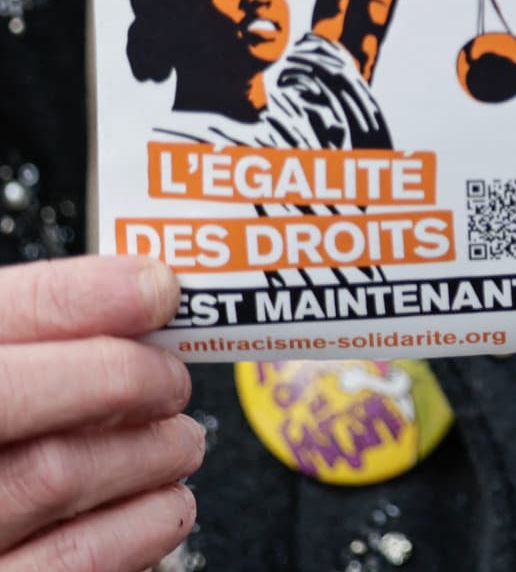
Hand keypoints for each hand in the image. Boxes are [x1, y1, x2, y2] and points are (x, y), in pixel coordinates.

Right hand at [0, 258, 201, 570]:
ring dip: (151, 450)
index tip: (156, 289)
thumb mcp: (3, 366)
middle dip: (122, 376)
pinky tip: (165, 502)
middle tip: (173, 380)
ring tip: (180, 442)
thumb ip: (47, 333)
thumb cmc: (8, 430)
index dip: (80, 299)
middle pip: (16, 397)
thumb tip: (151, 289)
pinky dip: (146, 521)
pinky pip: (81, 557)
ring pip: (57, 475)